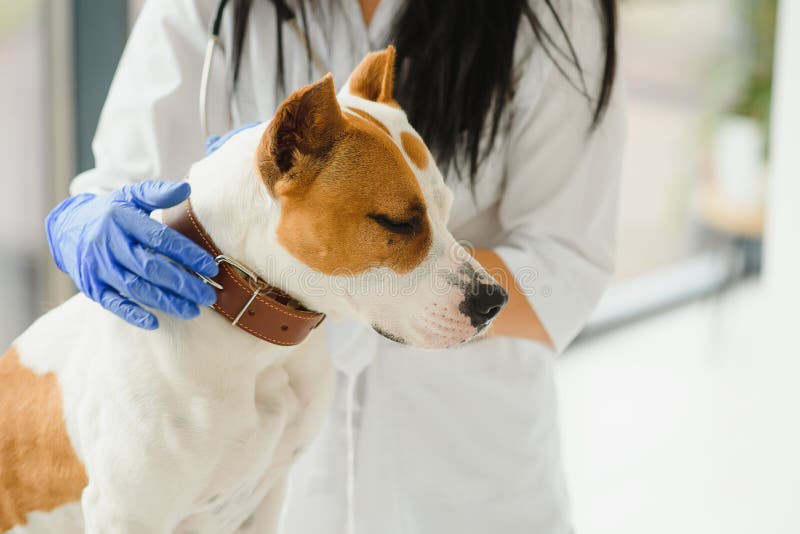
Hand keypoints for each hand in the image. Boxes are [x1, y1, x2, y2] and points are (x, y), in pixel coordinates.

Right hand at [45, 181, 218, 328]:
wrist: (67, 228)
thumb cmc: (111, 212)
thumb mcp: (130, 196)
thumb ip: (157, 193)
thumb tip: (186, 189)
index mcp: (122, 220)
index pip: (161, 239)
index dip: (188, 254)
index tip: (211, 268)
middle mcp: (109, 244)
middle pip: (152, 267)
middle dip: (183, 284)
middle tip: (209, 296)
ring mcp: (99, 267)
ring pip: (136, 288)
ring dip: (166, 302)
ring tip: (193, 310)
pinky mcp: (92, 286)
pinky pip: (113, 303)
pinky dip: (133, 314)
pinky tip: (155, 323)